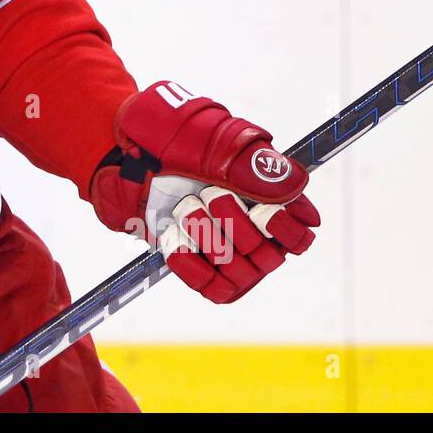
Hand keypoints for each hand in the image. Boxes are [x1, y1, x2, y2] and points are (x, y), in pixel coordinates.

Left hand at [88, 81, 319, 302]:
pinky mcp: (202, 270)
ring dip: (207, 237)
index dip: (282, 228)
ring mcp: (230, 255)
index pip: (300, 238)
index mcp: (273, 201)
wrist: (133, 157)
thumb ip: (260, 168)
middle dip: (234, 224)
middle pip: (269, 258)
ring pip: (239, 274)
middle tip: (209, 193)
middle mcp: (258, 234)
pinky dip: (189, 260)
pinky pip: (211, 287)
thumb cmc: (180, 144)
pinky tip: (175, 233)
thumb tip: (298, 188)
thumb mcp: (219, 145)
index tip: (261, 209)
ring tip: (186, 207)